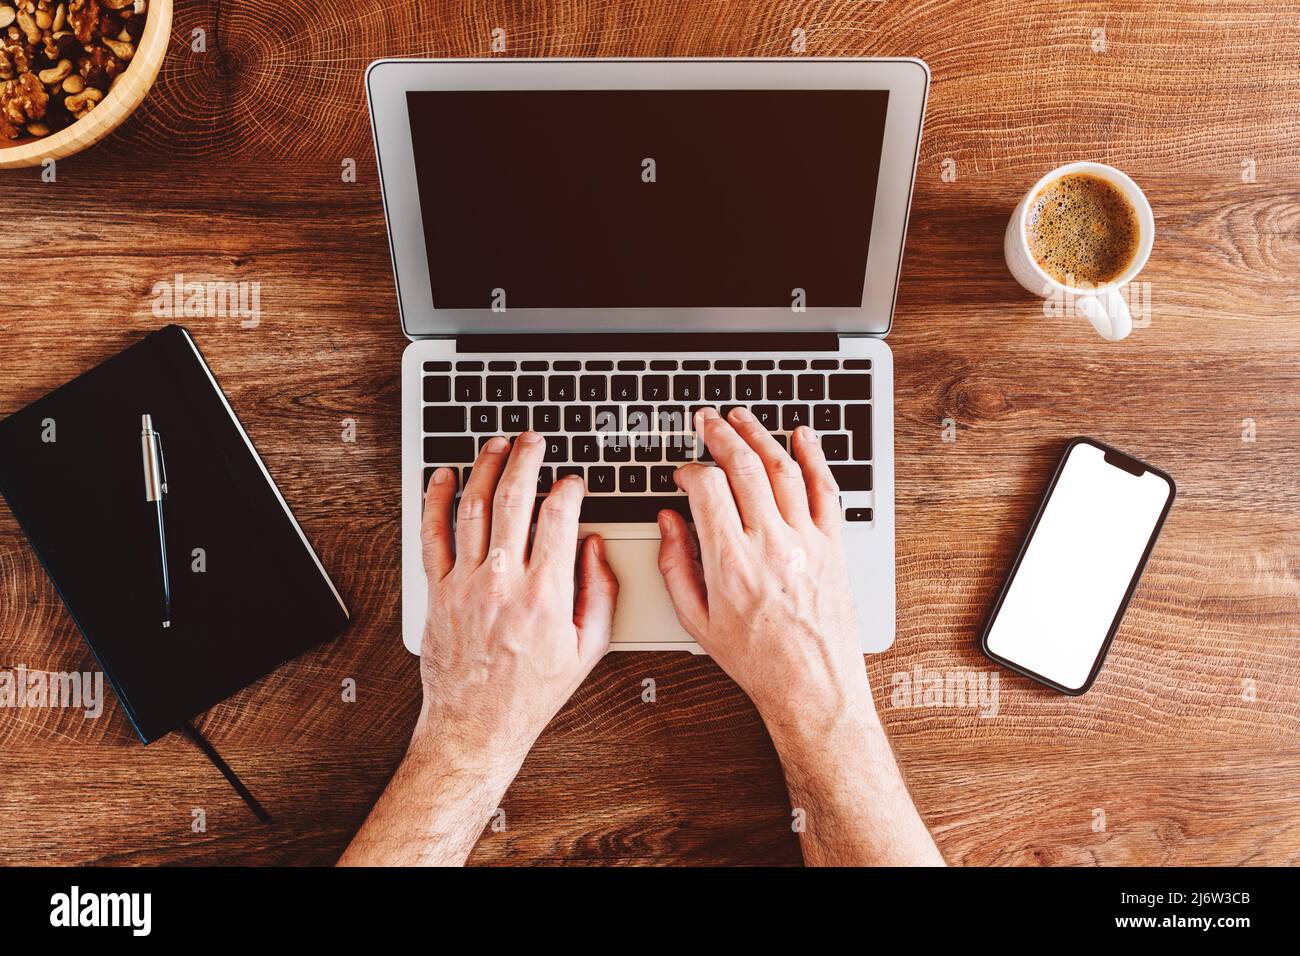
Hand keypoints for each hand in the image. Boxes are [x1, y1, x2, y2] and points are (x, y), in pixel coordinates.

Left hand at [418, 432, 617, 772]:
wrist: (476, 725)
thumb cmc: (532, 692)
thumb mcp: (588, 648)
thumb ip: (600, 591)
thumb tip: (593, 546)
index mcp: (546, 593)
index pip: (559, 516)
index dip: (569, 488)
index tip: (573, 482)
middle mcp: (503, 581)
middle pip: (514, 498)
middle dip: (526, 459)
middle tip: (532, 441)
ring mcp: (465, 583)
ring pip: (473, 506)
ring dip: (485, 467)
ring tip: (496, 445)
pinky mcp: (437, 590)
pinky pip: (433, 534)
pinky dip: (436, 499)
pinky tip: (445, 476)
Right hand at [656, 408, 872, 739]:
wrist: (813, 685)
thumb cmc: (756, 659)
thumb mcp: (697, 620)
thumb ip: (675, 565)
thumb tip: (669, 521)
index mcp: (731, 563)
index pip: (707, 489)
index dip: (689, 470)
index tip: (682, 474)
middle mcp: (771, 545)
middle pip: (744, 467)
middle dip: (720, 435)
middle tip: (707, 421)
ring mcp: (807, 542)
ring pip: (783, 469)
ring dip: (760, 435)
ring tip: (742, 419)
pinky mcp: (833, 545)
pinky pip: (825, 489)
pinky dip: (814, 456)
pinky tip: (802, 436)